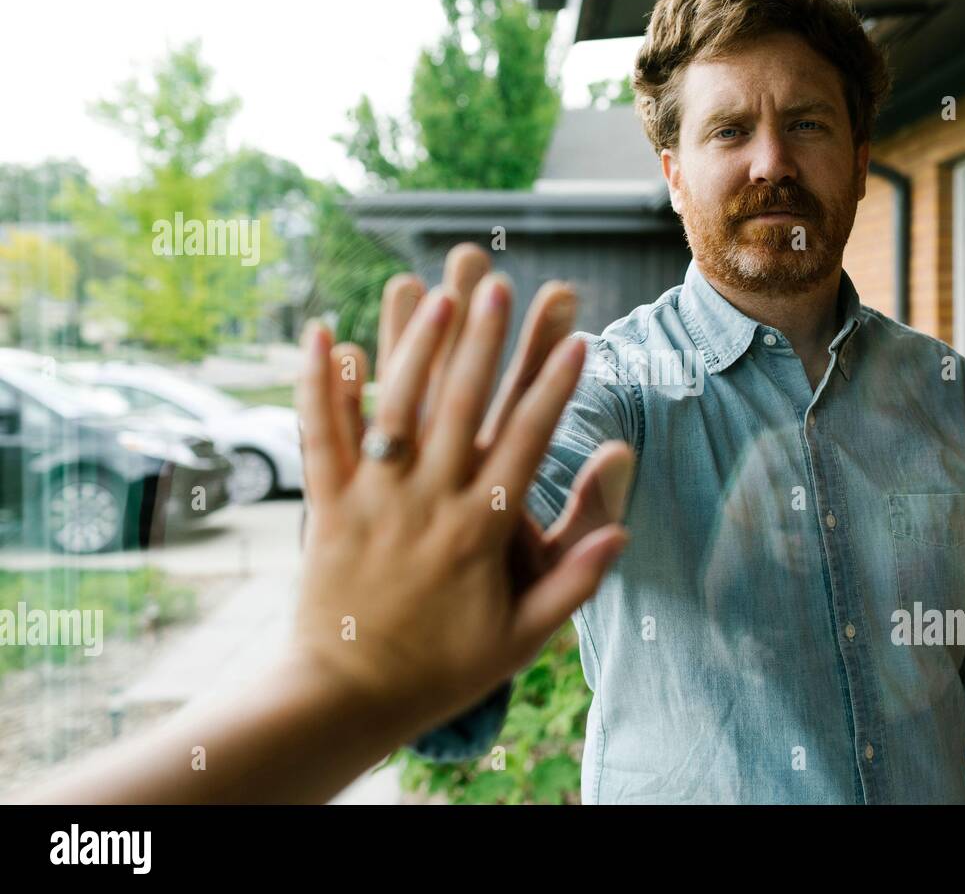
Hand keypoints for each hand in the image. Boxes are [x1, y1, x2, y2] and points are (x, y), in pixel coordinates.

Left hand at [292, 277, 630, 736]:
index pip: (528, 443)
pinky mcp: (326, 507)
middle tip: (501, 286)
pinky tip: (324, 331)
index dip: (555, 388)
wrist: (344, 700)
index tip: (579, 341)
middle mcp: (427, 503)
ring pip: (395, 408)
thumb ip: (573, 582)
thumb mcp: (521, 639)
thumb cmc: (440, 671)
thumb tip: (624, 532)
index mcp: (480, 531)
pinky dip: (319, 383)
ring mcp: (372, 500)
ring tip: (434, 291)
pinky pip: (320, 437)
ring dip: (415, 345)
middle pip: (461, 406)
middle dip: (484, 341)